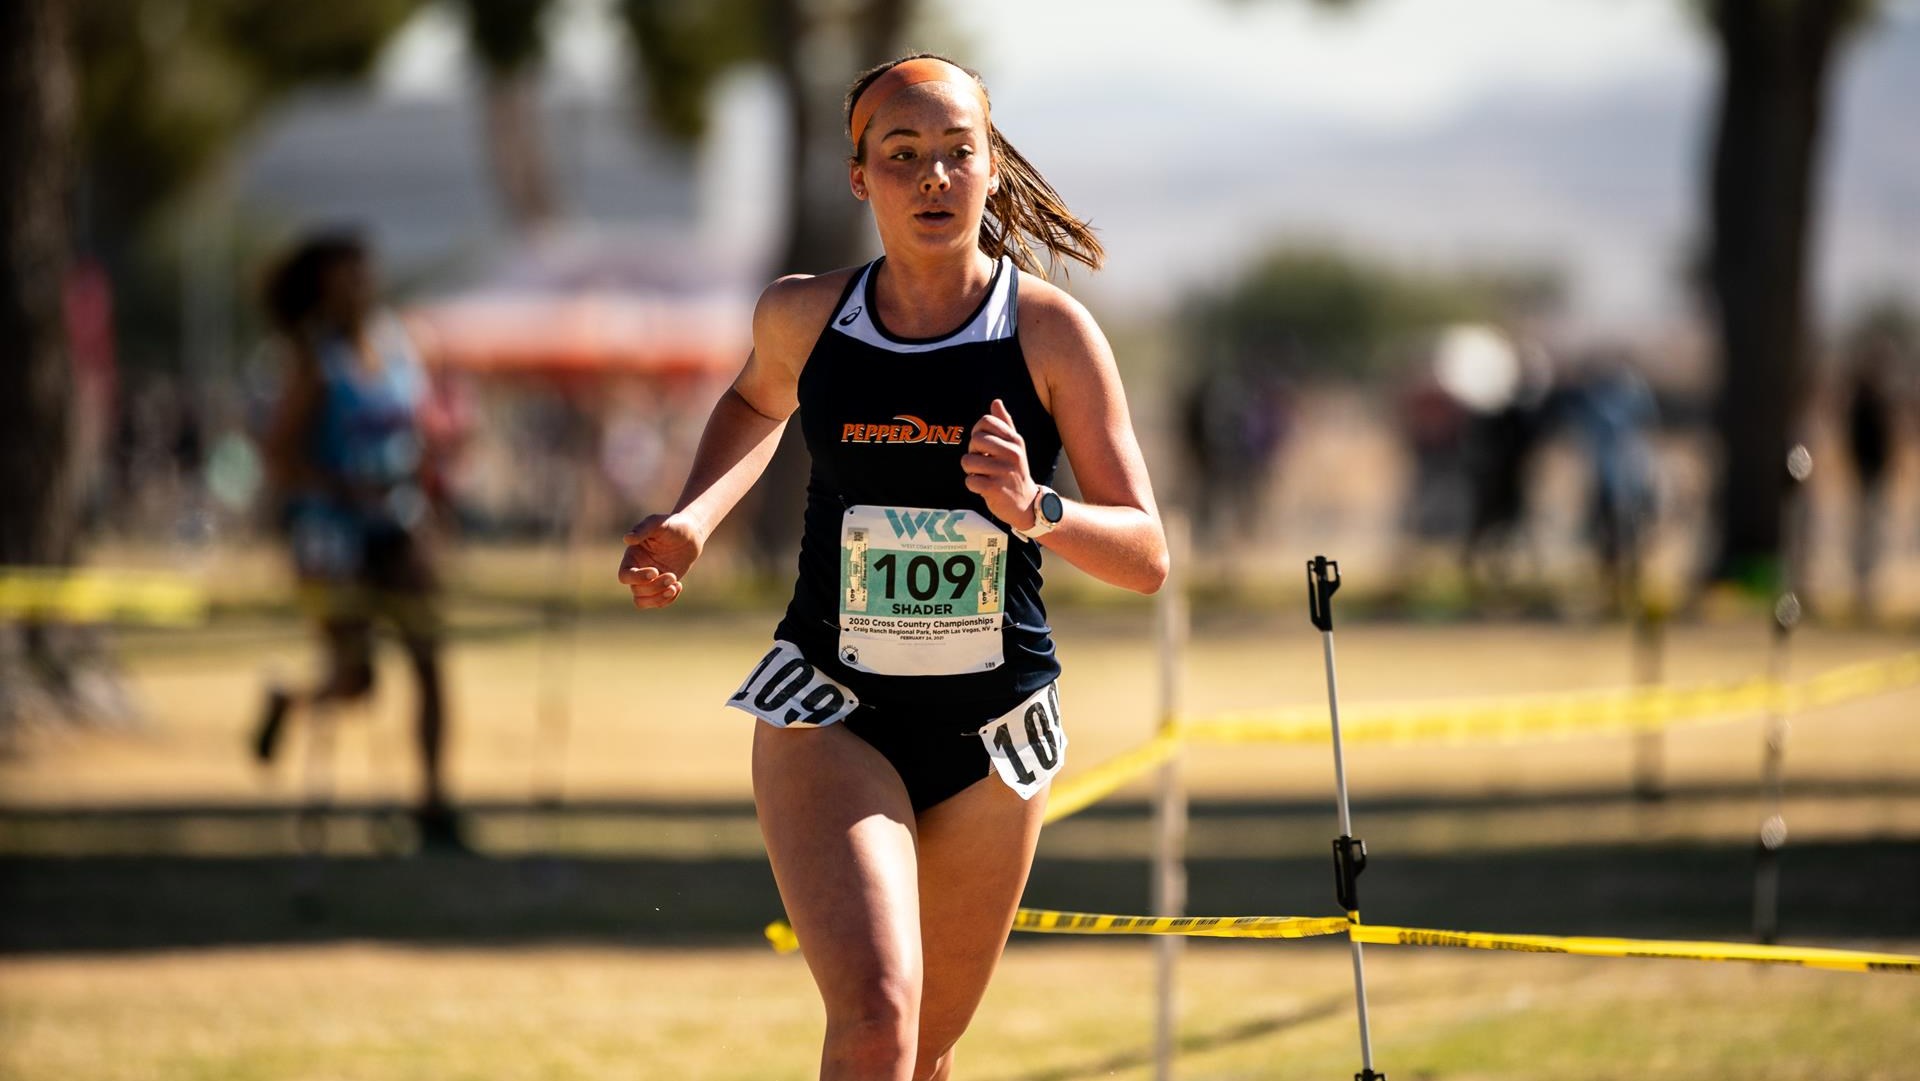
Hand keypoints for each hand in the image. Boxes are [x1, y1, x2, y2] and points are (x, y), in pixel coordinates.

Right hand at [618, 514, 703, 609]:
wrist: (690, 533)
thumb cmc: (671, 525)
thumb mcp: (658, 523)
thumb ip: (643, 529)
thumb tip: (627, 539)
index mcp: (632, 557)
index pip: (624, 576)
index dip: (637, 578)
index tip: (655, 571)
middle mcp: (637, 570)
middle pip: (636, 590)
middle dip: (655, 587)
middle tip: (672, 576)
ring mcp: (649, 581)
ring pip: (643, 601)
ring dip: (658, 598)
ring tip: (675, 586)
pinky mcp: (662, 586)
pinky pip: (657, 603)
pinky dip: (668, 600)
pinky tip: (679, 585)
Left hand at [961, 398, 1037, 529]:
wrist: (1026, 503)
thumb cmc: (1015, 471)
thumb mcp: (1014, 446)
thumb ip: (1004, 424)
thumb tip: (996, 402)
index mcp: (1014, 440)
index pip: (985, 422)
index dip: (977, 432)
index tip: (983, 445)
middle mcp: (1011, 453)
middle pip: (975, 440)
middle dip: (973, 452)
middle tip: (982, 461)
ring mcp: (1003, 471)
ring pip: (968, 461)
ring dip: (971, 470)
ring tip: (983, 475)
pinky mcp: (995, 489)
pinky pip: (970, 480)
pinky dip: (973, 485)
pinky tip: (984, 487)